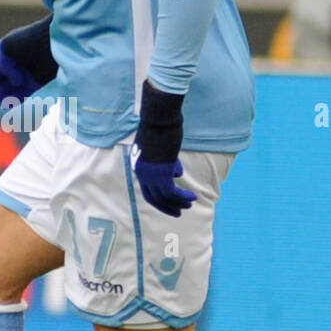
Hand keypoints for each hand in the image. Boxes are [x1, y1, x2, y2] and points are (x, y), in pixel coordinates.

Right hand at [0, 15, 56, 104]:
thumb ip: (2, 64)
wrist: (55, 43)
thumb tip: (14, 82)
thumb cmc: (31, 38)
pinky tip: (10, 101)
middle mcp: (7, 67)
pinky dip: (12, 102)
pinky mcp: (31, 87)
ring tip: (1, 93)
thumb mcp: (8, 45)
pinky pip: (17, 99)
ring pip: (0, 94)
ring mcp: (18, 77)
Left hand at [132, 80, 197, 216]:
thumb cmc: (160, 126)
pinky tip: (192, 196)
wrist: (159, 118)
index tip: (169, 203)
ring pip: (164, 197)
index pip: (147, 189)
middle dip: (166, 207)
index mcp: (139, 166)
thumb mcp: (161, 147)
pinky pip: (172, 193)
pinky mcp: (161, 174)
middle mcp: (142, 173)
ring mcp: (150, 175)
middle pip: (153, 198)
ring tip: (190, 204)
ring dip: (178, 202)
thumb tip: (175, 173)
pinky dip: (182, 197)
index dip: (158, 199)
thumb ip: (167, 161)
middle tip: (179, 212)